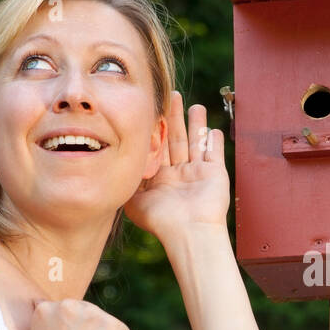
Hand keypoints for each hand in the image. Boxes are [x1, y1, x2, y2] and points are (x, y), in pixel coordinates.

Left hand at [124, 90, 230, 243]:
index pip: (157, 147)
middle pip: (176, 140)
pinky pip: (215, 155)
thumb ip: (128, 182)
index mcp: (160, 179)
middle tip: (172, 96)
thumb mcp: (134, 200)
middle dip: (174, 118)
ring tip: (195, 106)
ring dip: (196, 125)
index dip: (154, 129)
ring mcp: (198, 175)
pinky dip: (215, 142)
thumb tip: (114, 168)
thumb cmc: (161, 219)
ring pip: (196, 143)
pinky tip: (214, 129)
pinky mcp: (216, 175)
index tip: (151, 110)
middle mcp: (179, 175)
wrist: (189, 232)